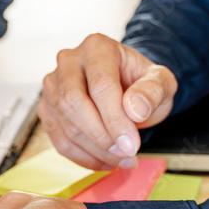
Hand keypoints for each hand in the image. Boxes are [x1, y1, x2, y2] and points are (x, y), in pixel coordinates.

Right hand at [38, 33, 176, 169]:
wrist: (127, 87)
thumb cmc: (142, 83)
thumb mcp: (161, 82)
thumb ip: (153, 91)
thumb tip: (134, 109)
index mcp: (97, 47)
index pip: (100, 85)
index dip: (115, 119)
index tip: (131, 144)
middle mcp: (69, 61)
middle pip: (73, 103)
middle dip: (101, 136)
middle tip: (126, 153)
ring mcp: (53, 85)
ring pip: (65, 125)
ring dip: (95, 150)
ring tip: (122, 159)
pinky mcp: (47, 107)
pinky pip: (59, 139)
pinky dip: (83, 156)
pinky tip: (105, 160)